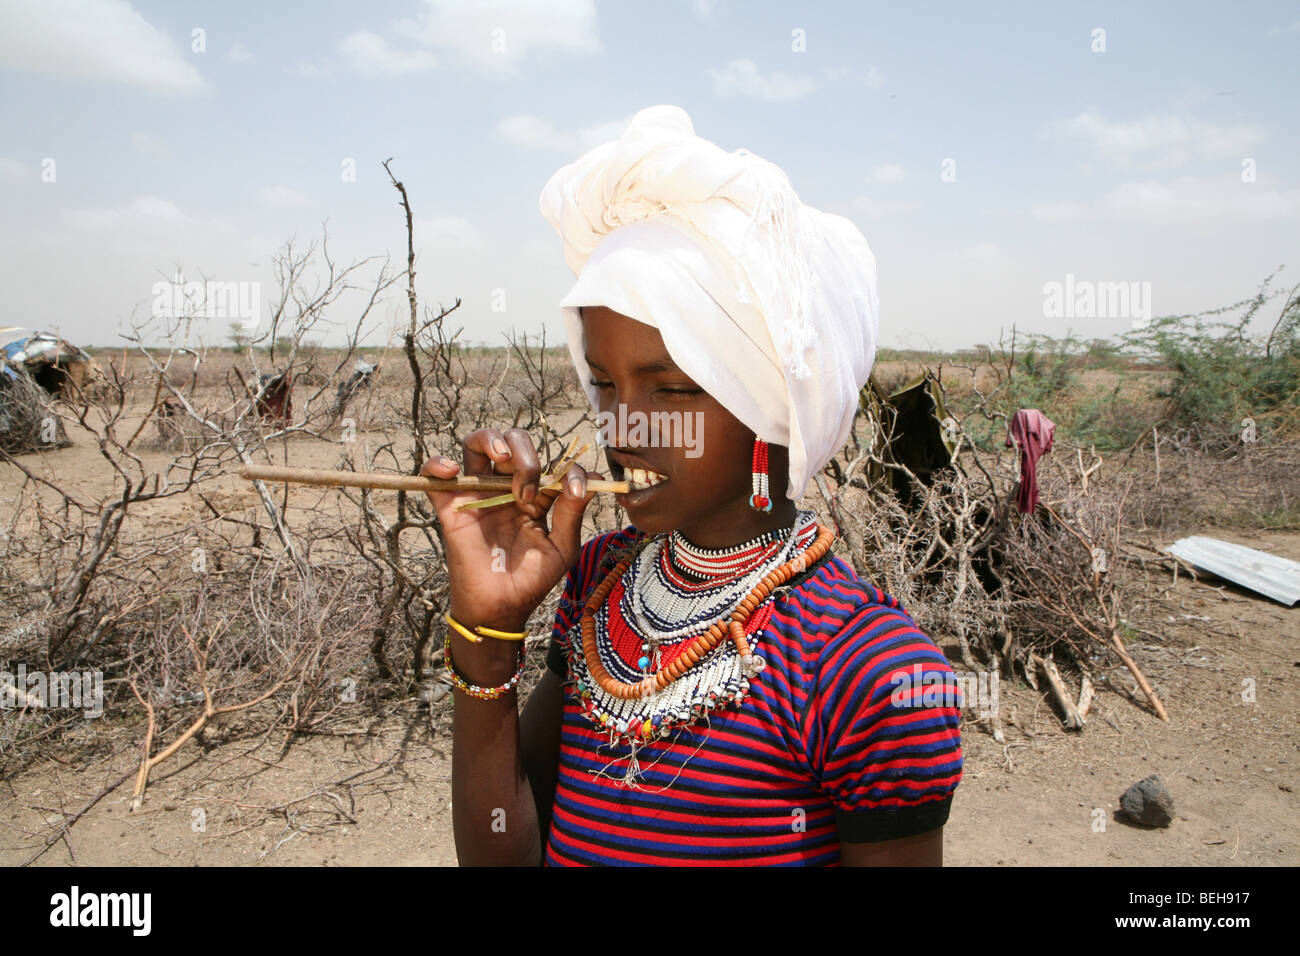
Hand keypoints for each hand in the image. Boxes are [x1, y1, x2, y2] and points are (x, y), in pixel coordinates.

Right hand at [421, 428, 600, 632]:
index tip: (573, 489)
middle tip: (528, 488)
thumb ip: (572, 512)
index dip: (564, 468)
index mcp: (535, 497)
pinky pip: (435, 477)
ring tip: (501, 458)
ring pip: (476, 446)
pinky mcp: (452, 508)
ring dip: (489, 440)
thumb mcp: (562, 547)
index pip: (548, 463)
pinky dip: (437, 464)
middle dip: (525, 454)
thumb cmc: (532, 581)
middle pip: (512, 445)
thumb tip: (590, 478)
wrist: (501, 609)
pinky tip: (452, 470)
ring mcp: (478, 496)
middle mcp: (506, 490)